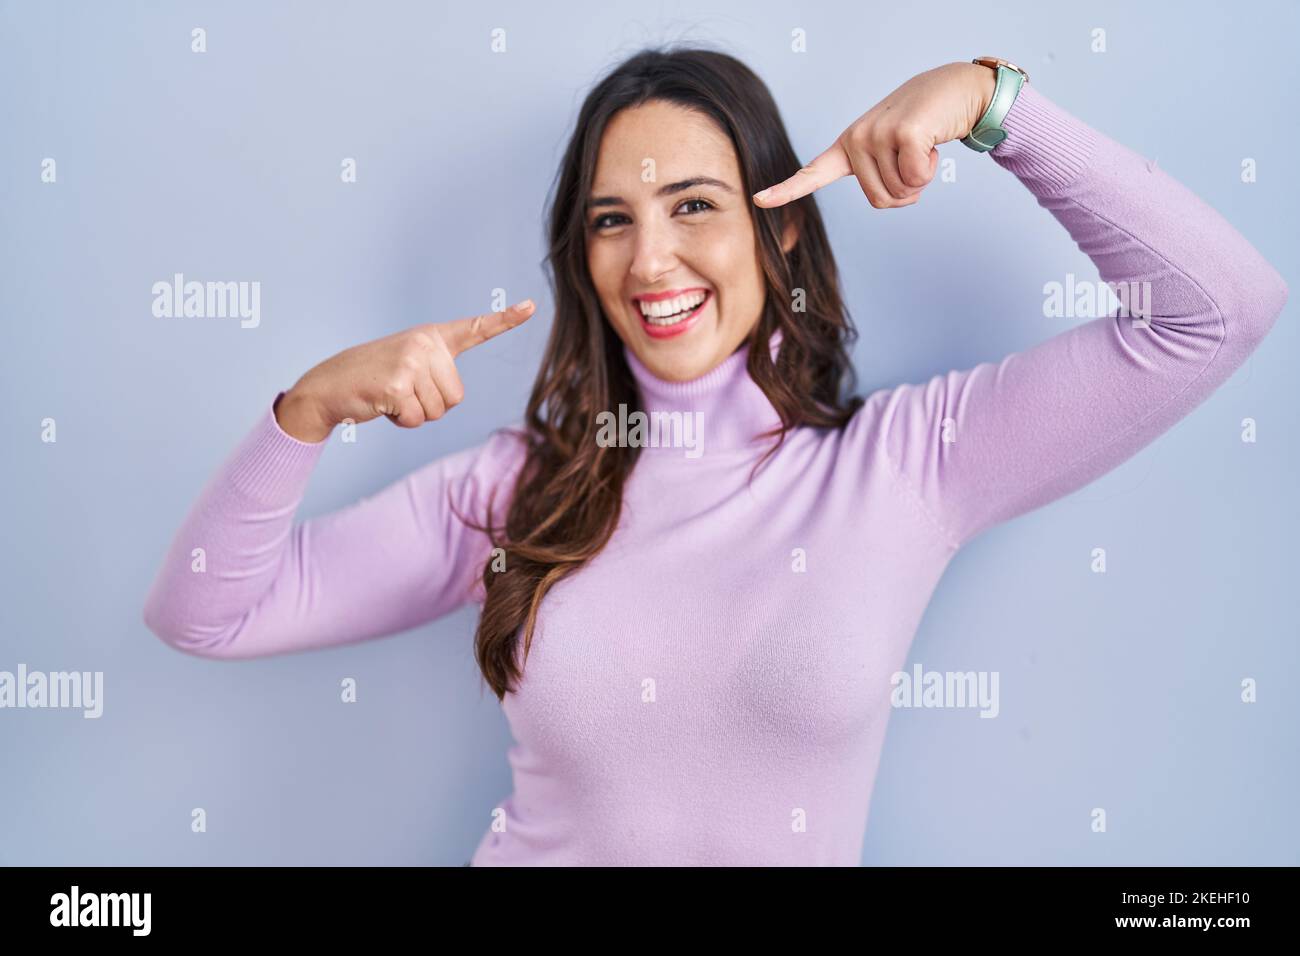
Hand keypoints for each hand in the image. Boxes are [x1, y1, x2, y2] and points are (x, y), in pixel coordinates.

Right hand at [275, 300, 536, 441]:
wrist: (326, 387)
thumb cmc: (370, 381)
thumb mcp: (407, 367)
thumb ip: (434, 373)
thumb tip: (449, 396)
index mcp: (431, 336)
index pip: (475, 328)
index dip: (505, 320)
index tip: (531, 307)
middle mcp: (425, 343)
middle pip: (456, 397)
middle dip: (429, 406)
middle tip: (399, 392)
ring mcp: (412, 361)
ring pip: (438, 411)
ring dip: (413, 414)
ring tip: (389, 396)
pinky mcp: (398, 384)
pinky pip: (417, 419)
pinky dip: (400, 421)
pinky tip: (380, 404)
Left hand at [752, 62, 995, 209]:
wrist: (956, 90)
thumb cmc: (924, 126)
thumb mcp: (893, 151)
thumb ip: (882, 175)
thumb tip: (890, 198)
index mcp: (848, 146)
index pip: (812, 173)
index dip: (786, 190)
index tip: (759, 201)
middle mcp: (855, 139)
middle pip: (879, 200)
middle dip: (906, 192)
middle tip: (915, 159)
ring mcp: (875, 134)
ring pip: (898, 193)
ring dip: (920, 179)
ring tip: (922, 147)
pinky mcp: (901, 134)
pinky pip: (915, 179)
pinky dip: (931, 169)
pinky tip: (932, 141)